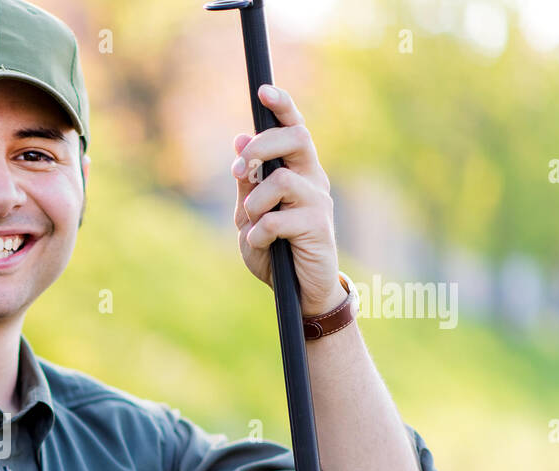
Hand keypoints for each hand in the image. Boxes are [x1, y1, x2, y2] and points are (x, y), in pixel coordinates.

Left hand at [231, 84, 344, 316]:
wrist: (297, 292)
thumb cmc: (274, 251)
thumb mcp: (249, 215)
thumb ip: (246, 181)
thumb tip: (239, 139)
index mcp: (297, 172)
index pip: (294, 129)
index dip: (282, 107)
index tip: (263, 90)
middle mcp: (313, 180)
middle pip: (295, 139)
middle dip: (261, 147)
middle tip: (240, 169)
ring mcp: (319, 203)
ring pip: (281, 181)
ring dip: (254, 205)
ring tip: (252, 226)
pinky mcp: (318, 228)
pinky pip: (276, 220)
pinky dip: (259, 234)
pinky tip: (262, 246)